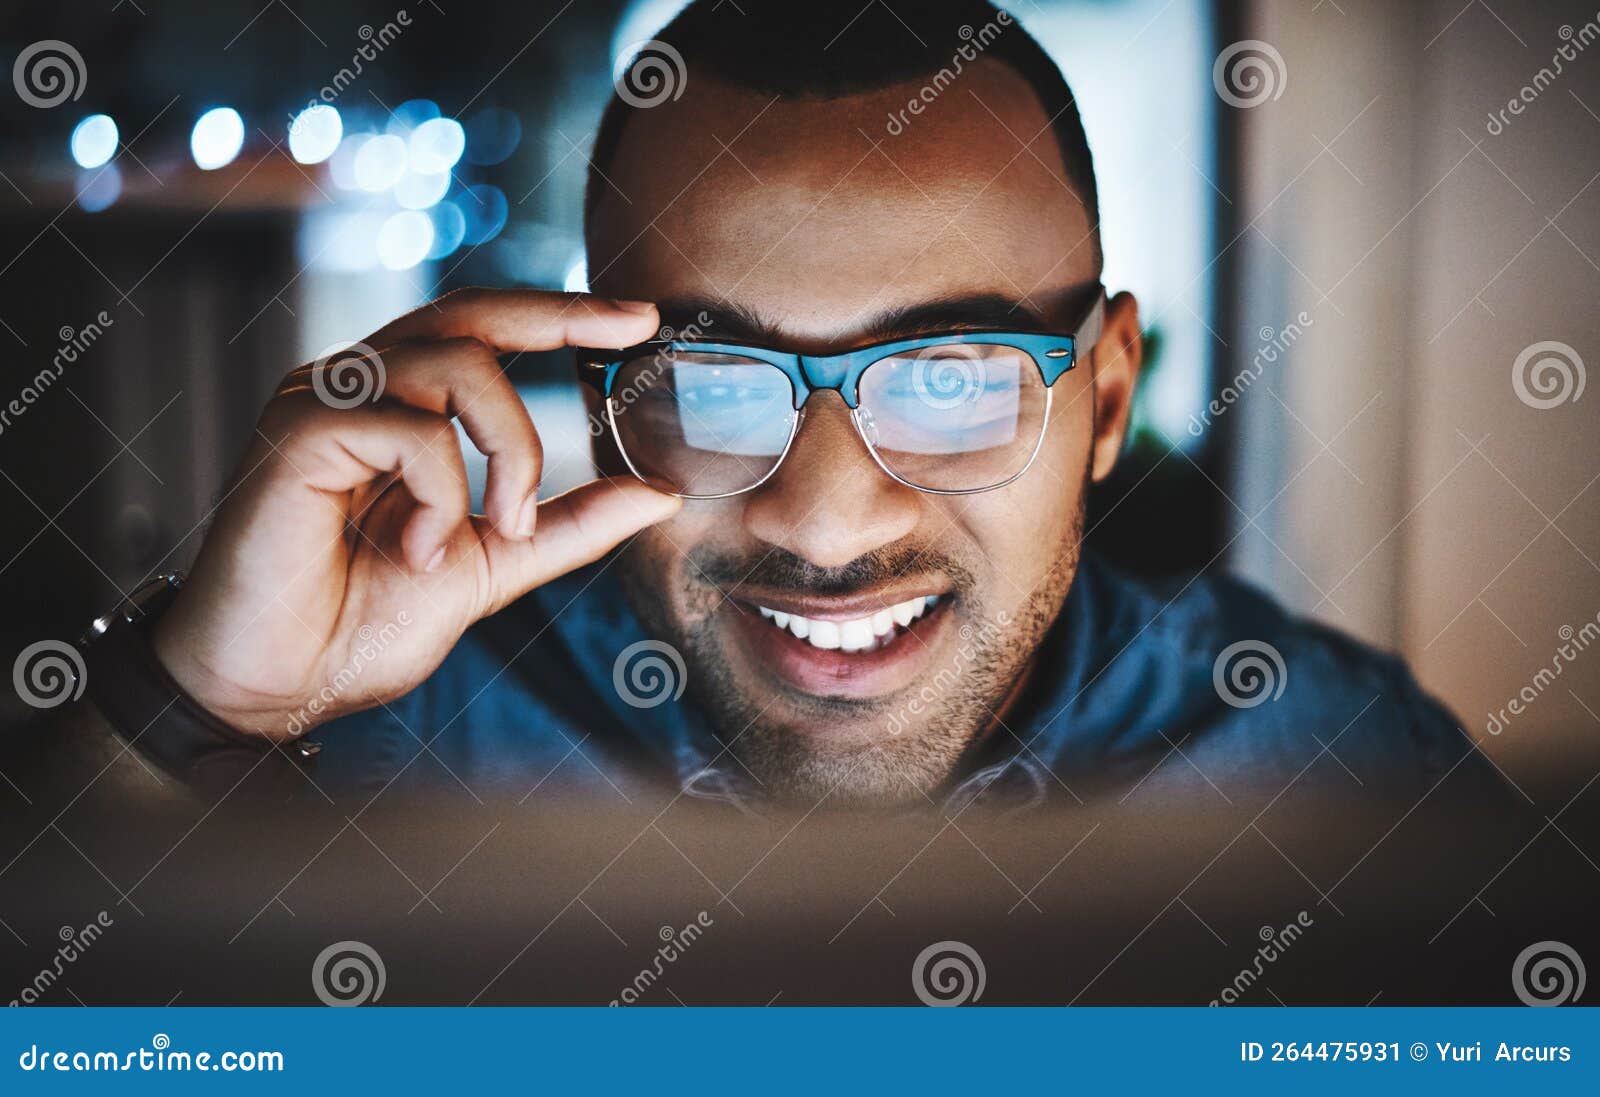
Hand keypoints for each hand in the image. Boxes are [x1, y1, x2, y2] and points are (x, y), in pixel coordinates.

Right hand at [150, 289, 677, 740]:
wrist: (274, 684)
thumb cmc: (359, 624)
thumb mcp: (493, 566)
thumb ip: (567, 526)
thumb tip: (656, 493)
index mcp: (398, 405)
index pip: (484, 329)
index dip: (562, 312)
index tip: (640, 318)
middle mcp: (358, 385)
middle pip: (473, 313)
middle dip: (563, 316)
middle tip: (634, 331)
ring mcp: (323, 400)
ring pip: (459, 366)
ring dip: (510, 452)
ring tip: (500, 530)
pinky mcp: (297, 432)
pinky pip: (413, 430)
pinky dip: (444, 496)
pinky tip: (419, 555)